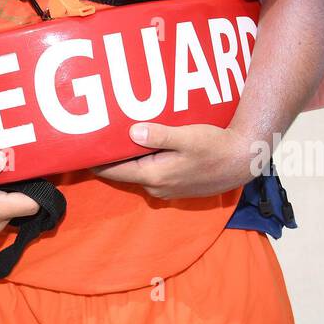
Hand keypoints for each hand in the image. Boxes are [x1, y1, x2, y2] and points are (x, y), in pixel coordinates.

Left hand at [91, 123, 264, 200]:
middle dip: (110, 157)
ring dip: (128, 158)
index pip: (114, 170)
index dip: (96, 159)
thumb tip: (130, 134)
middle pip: (123, 171)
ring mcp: (167, 189)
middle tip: (95, 137)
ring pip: (138, 172)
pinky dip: (144, 161)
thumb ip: (159, 135)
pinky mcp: (176, 185)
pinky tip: (144, 145)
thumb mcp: (187, 137)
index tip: (80, 148)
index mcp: (155, 176)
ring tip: (116, 138)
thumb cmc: (216, 147)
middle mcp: (157, 187)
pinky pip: (151, 173)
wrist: (243, 162)